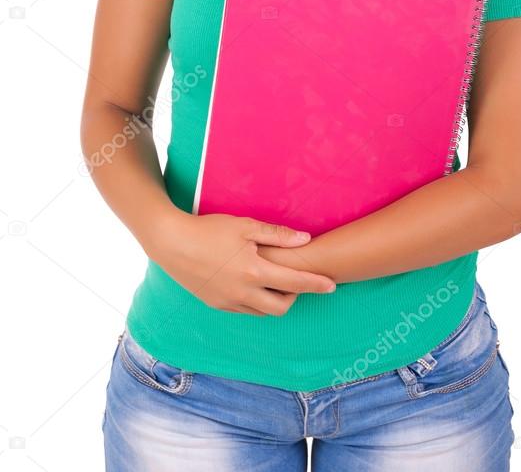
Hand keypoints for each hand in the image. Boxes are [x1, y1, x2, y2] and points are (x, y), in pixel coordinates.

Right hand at [149, 210, 336, 315]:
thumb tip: (305, 240)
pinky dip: (256, 301)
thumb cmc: (210, 230)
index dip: (316, 284)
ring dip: (274, 300)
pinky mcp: (216, 304)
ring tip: (275, 280)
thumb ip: (278, 235)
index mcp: (254, 272)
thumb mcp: (246, 225)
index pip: (295, 283)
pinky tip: (253, 283)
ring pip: (262, 311)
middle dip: (294, 296)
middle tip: (296, 279)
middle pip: (281, 307)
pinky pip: (245, 309)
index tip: (332, 285)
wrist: (172, 243)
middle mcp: (243, 293)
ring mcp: (228, 302)